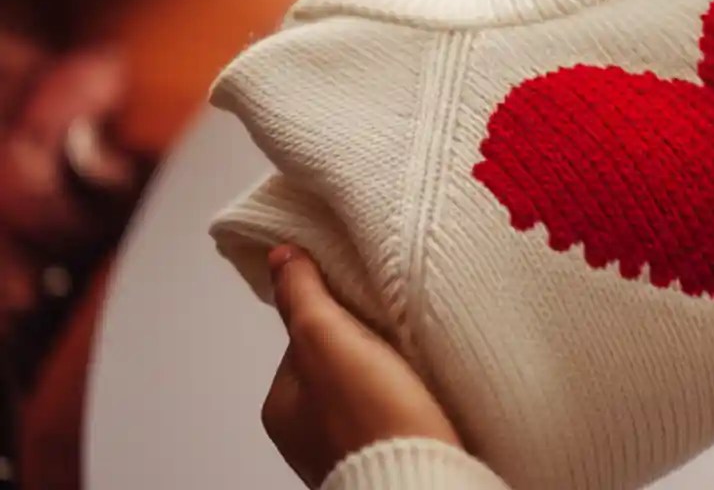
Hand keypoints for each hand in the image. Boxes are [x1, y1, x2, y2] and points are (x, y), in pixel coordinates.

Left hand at [261, 246, 461, 487]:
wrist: (418, 482)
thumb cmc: (370, 413)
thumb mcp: (326, 337)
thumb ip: (303, 294)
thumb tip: (280, 253)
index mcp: (279, 406)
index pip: (306, 338)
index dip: (340, 315)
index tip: (373, 311)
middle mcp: (303, 435)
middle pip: (337, 366)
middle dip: (368, 349)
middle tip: (402, 337)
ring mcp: (341, 454)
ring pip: (366, 394)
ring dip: (391, 379)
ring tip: (420, 368)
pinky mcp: (381, 462)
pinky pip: (390, 421)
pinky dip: (406, 407)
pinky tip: (427, 399)